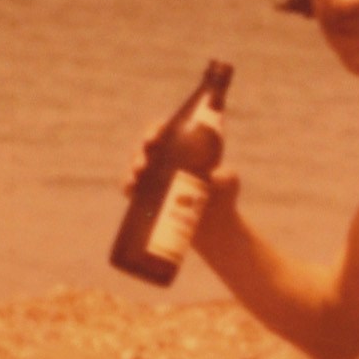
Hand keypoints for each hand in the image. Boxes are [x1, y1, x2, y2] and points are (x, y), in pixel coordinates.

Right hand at [125, 126, 239, 217]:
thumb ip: (226, 177)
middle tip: (143, 162)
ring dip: (132, 169)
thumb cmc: (224, 198)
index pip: (165, 132)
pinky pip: (133, 190)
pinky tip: (130, 190)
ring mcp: (156, 180)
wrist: (216, 228)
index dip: (155, 130)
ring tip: (137, 177)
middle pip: (146, 149)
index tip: (153, 138)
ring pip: (137, 168)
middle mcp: (167, 161)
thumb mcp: (229, 183)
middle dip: (139, 152)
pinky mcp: (149, 199)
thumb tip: (214, 176)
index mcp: (184, 149)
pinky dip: (128, 187)